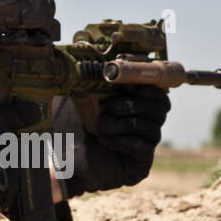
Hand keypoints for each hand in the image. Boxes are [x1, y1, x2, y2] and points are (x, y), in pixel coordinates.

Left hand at [52, 87, 169, 196]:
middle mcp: (144, 121)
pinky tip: (104, 140)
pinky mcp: (142, 164)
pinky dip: (123, 141)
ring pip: (152, 127)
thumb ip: (92, 76)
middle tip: (108, 107)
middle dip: (135, 103)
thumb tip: (102, 57)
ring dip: (124, 123)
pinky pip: (144, 147)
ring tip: (99, 126)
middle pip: (161, 106)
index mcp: (134, 101)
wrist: (59, 161)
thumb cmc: (68, 128)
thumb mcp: (78, 96)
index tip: (127, 80)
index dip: (146, 81)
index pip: (155, 87)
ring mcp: (145, 143)